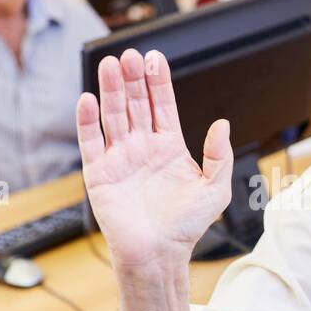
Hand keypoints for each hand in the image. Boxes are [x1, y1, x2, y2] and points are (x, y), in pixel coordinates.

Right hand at [76, 48, 232, 270]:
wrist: (159, 254)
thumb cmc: (187, 226)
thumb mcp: (215, 190)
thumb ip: (219, 156)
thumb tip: (222, 125)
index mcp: (170, 146)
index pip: (162, 105)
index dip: (158, 81)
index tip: (155, 58)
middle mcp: (143, 147)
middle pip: (135, 103)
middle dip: (133, 79)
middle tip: (130, 55)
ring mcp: (120, 157)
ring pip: (113, 115)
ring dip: (110, 90)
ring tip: (110, 65)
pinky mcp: (99, 173)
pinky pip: (91, 142)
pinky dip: (87, 121)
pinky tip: (88, 99)